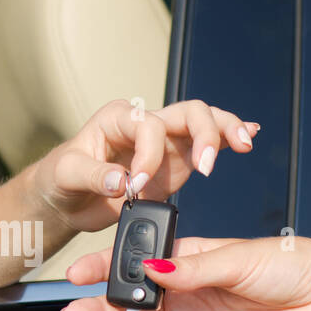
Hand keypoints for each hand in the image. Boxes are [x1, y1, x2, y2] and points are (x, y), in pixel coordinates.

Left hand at [31, 99, 257, 232]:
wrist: (66, 198)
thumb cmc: (60, 179)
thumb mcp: (66, 176)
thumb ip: (93, 175)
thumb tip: (121, 181)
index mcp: (118, 118)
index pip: (149, 126)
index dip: (150, 154)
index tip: (137, 185)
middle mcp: (146, 124)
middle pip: (188, 112)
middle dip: (203, 134)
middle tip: (206, 167)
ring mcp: (165, 142)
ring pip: (204, 122)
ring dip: (225, 130)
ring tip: (244, 143)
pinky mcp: (176, 162)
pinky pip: (207, 144)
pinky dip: (228, 138)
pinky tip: (249, 138)